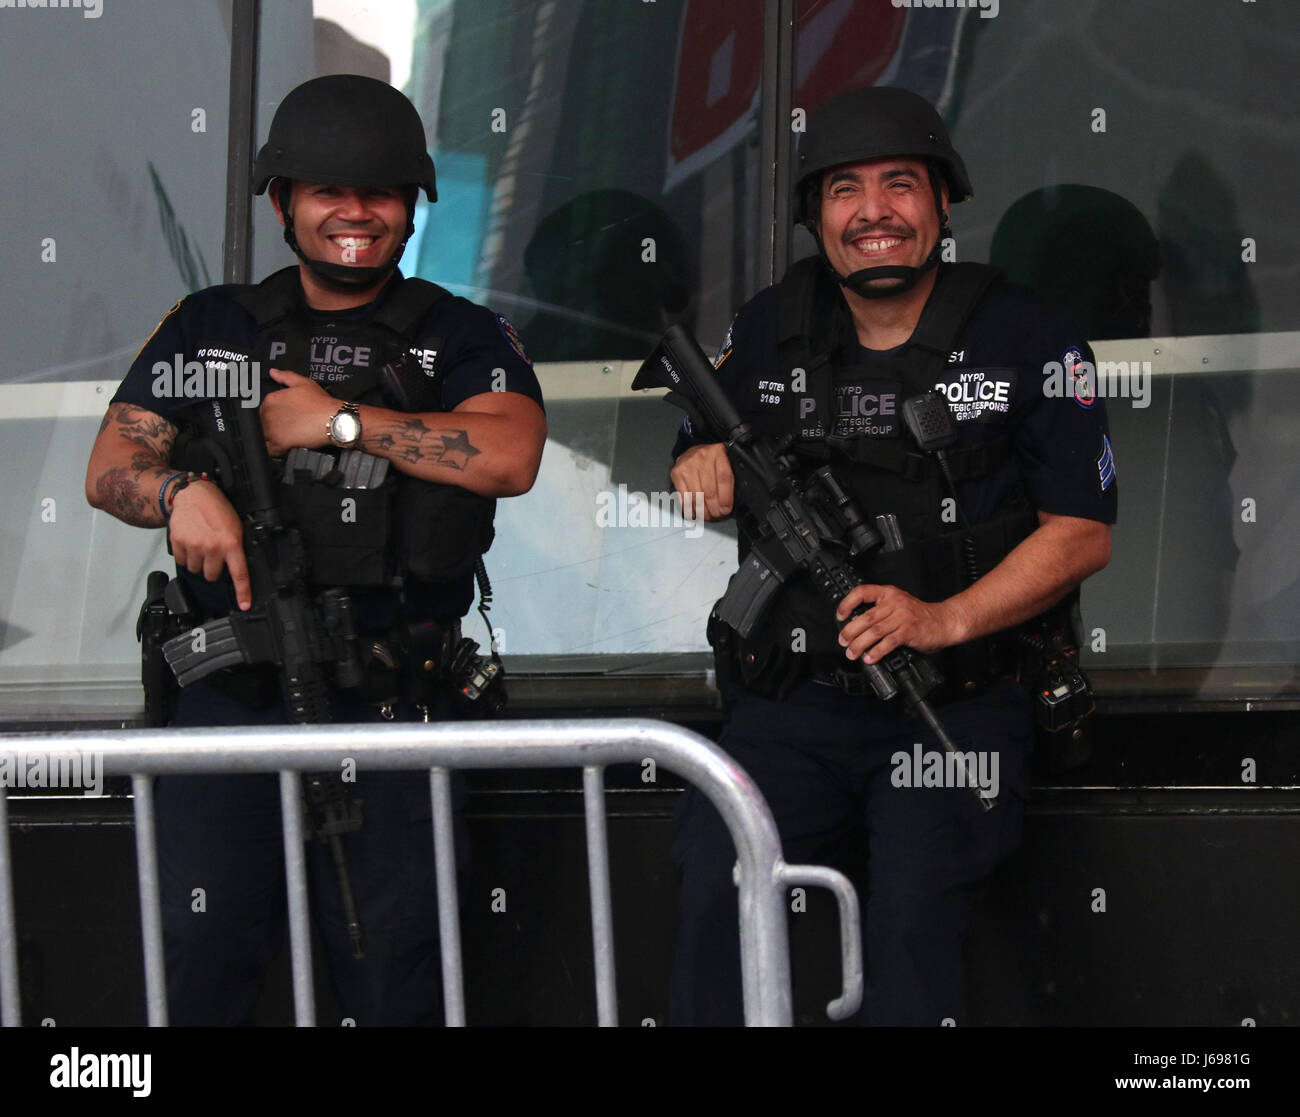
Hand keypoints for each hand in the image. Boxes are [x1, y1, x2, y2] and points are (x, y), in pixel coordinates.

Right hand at [167, 481, 251, 609]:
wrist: (193, 494)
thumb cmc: (217, 509)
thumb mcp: (236, 527)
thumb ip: (236, 547)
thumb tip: (238, 568)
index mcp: (231, 543)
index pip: (240, 573)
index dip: (243, 592)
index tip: (243, 605)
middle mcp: (213, 547)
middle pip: (212, 576)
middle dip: (213, 569)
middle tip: (213, 554)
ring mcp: (194, 546)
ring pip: (196, 570)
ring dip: (198, 562)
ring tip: (202, 545)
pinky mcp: (179, 543)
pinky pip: (182, 562)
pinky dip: (186, 556)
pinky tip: (191, 543)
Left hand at [260, 368, 333, 454]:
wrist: (334, 419)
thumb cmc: (321, 403)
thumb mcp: (304, 383)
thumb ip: (285, 376)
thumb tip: (274, 372)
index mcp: (271, 398)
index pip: (263, 409)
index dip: (274, 414)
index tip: (283, 417)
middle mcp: (268, 413)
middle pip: (261, 423)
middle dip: (272, 426)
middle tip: (287, 427)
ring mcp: (272, 429)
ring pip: (263, 436)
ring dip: (272, 438)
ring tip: (287, 437)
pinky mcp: (279, 443)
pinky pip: (269, 450)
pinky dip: (274, 450)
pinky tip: (284, 447)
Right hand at [670, 442, 733, 520]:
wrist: (694, 449)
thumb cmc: (711, 459)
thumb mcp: (725, 463)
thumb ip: (729, 480)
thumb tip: (727, 504)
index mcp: (718, 453)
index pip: (723, 479)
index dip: (725, 498)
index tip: (726, 510)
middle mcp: (702, 457)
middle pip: (709, 491)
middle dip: (714, 509)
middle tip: (717, 516)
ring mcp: (687, 465)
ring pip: (696, 497)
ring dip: (703, 512)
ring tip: (708, 517)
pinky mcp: (676, 473)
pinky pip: (684, 497)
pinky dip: (689, 509)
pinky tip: (695, 514)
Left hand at [835, 584, 965, 663]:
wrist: (945, 621)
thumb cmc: (921, 616)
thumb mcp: (899, 605)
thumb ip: (881, 611)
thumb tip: (857, 627)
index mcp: (889, 593)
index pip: (862, 592)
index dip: (847, 603)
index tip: (839, 615)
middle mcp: (894, 603)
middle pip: (865, 617)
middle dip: (850, 631)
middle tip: (843, 641)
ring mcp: (902, 617)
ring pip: (874, 631)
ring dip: (860, 644)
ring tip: (852, 653)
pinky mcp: (909, 631)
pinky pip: (888, 642)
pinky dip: (877, 652)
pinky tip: (870, 658)